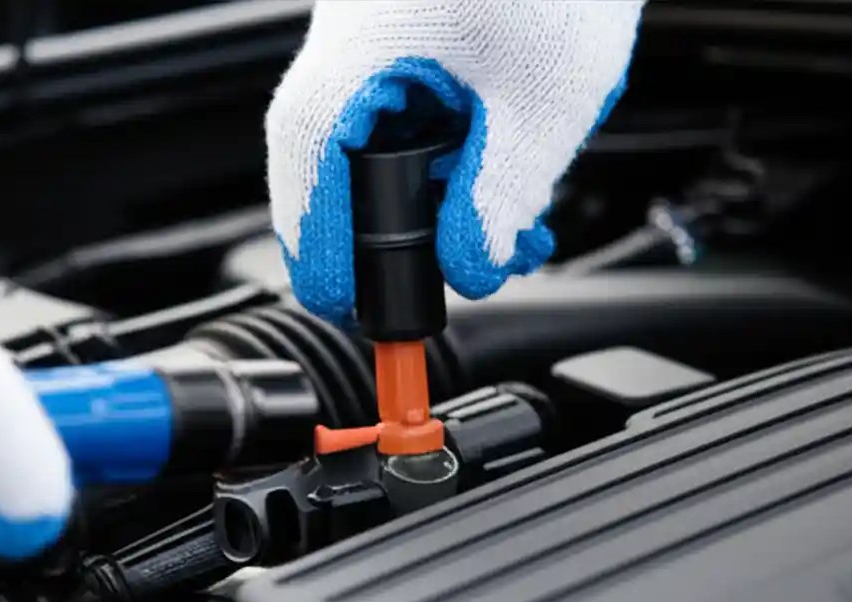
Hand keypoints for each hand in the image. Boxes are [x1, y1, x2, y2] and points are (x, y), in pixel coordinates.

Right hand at [267, 0, 644, 322]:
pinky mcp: (398, 44)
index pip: (310, 180)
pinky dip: (444, 161)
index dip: (327, 255)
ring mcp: (366, 46)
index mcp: (351, 60)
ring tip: (508, 232)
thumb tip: (470, 270)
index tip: (351, 308)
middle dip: (402, 238)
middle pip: (338, 176)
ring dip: (433, 203)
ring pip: (375, 155)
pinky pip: (402, 122)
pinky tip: (499, 183)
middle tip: (455, 275)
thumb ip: (499, 196)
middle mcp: (342, 52)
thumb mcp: (541, 99)